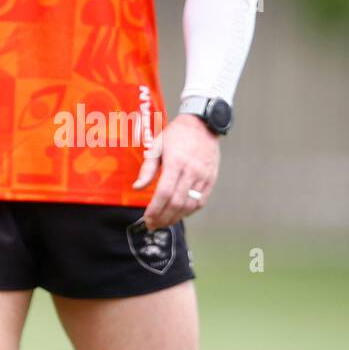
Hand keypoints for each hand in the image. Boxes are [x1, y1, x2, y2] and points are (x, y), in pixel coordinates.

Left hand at [131, 114, 219, 230]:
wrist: (203, 125)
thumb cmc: (176, 135)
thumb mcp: (157, 146)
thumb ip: (147, 169)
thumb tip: (137, 188)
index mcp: (176, 162)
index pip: (165, 193)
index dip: (155, 209)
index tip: (147, 218)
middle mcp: (192, 171)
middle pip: (177, 202)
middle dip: (163, 218)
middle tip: (153, 225)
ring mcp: (203, 176)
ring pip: (189, 205)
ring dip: (175, 217)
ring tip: (163, 222)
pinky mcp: (211, 180)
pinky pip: (200, 202)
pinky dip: (188, 211)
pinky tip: (178, 214)